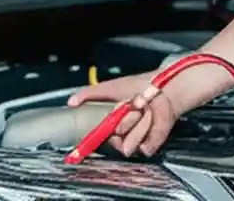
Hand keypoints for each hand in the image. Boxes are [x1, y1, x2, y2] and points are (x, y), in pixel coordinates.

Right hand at [67, 72, 183, 156]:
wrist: (163, 88)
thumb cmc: (139, 86)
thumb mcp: (109, 87)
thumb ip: (88, 94)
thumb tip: (70, 102)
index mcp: (110, 124)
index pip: (96, 138)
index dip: (94, 137)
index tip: (92, 134)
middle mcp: (121, 136)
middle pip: (113, 140)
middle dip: (124, 120)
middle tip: (132, 106)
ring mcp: (135, 141)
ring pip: (127, 144)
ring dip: (137, 123)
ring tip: (143, 110)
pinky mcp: (150, 146)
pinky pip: (143, 147)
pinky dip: (148, 129)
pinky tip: (152, 118)